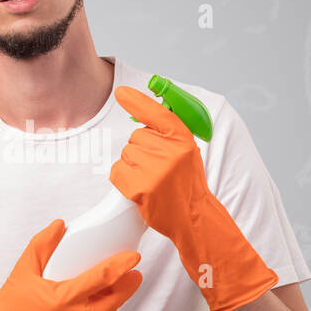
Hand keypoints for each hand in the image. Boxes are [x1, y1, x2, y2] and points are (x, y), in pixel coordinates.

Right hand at [0, 219, 142, 310]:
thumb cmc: (9, 307)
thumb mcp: (24, 270)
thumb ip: (42, 244)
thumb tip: (59, 225)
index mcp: (66, 297)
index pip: (103, 278)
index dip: (122, 265)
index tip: (134, 257)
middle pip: (115, 301)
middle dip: (129, 286)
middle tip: (135, 274)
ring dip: (115, 304)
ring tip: (116, 290)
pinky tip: (95, 307)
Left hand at [109, 85, 277, 310]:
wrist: (193, 217)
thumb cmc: (186, 183)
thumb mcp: (186, 152)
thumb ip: (168, 134)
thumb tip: (138, 111)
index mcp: (183, 140)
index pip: (157, 113)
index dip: (137, 101)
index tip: (121, 92)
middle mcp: (170, 152)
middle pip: (135, 138)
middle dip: (141, 151)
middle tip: (156, 168)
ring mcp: (155, 171)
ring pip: (126, 155)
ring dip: (132, 166)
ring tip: (151, 179)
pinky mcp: (141, 188)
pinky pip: (118, 172)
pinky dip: (123, 180)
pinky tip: (139, 188)